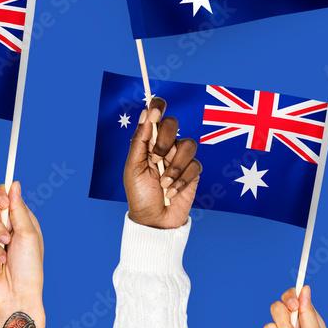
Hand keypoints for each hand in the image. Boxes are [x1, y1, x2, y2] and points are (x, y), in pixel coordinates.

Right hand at [0, 182, 44, 312]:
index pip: (2, 196)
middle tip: (6, 238)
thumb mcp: (28, 235)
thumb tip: (14, 184)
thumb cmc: (29, 267)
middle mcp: (2, 228)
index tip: (3, 205)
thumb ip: (18, 209)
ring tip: (4, 259)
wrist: (17, 296)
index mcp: (17, 220)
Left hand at [124, 97, 201, 228]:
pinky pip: (195, 166)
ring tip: (163, 183)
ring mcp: (180, 158)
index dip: (157, 107)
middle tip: (155, 160)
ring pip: (188, 144)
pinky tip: (171, 192)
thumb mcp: (133, 167)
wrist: (154, 220)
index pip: (155, 116)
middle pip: (174, 124)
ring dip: (174, 166)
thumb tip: (145, 115)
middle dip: (164, 141)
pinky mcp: (193, 172)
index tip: (154, 110)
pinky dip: (181, 180)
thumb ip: (140, 141)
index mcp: (149, 142)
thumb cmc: (140, 194)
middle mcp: (166, 146)